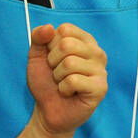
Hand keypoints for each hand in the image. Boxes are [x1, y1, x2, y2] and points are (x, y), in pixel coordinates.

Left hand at [27, 23, 107, 137]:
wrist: (47, 110)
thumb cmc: (45, 82)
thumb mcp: (36, 55)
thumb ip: (38, 37)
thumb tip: (49, 27)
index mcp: (84, 40)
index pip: (65, 29)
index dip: (50, 45)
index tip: (53, 58)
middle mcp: (97, 52)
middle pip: (67, 45)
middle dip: (52, 61)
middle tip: (56, 73)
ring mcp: (101, 70)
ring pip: (70, 63)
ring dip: (58, 76)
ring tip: (62, 83)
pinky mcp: (100, 88)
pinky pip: (74, 80)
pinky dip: (63, 88)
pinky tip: (69, 93)